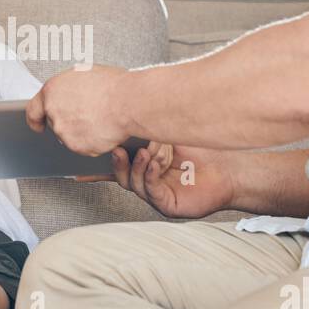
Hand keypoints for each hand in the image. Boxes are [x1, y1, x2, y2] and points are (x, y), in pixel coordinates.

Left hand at [24, 65, 129, 155]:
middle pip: (57, 124)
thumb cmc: (114, 86)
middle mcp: (54, 112)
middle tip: (90, 115)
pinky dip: (94, 142)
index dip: (36, 119)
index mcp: (52, 91)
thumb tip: (70, 91)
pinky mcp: (78, 146)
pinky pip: (85, 147)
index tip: (38, 125)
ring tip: (102, 118)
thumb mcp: (84, 74)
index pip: (33, 110)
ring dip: (83, 132)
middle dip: (70, 122)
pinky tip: (105, 129)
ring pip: (71, 137)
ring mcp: (65, 132)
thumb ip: (69, 87)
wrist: (129, 102)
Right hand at [77, 141, 234, 219]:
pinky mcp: (168, 204)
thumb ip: (150, 127)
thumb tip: (133, 104)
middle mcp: (146, 181)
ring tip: (145, 152)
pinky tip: (155, 164)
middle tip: (117, 148)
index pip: (115, 166)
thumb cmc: (202, 151)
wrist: (230, 169)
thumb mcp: (170, 134)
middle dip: (117, 161)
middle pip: (120, 175)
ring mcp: (155, 194)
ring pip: (133, 183)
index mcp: (143, 166)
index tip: (78, 164)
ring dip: (137, 166)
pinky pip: (151, 191)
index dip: (95, 167)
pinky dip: (150, 175)